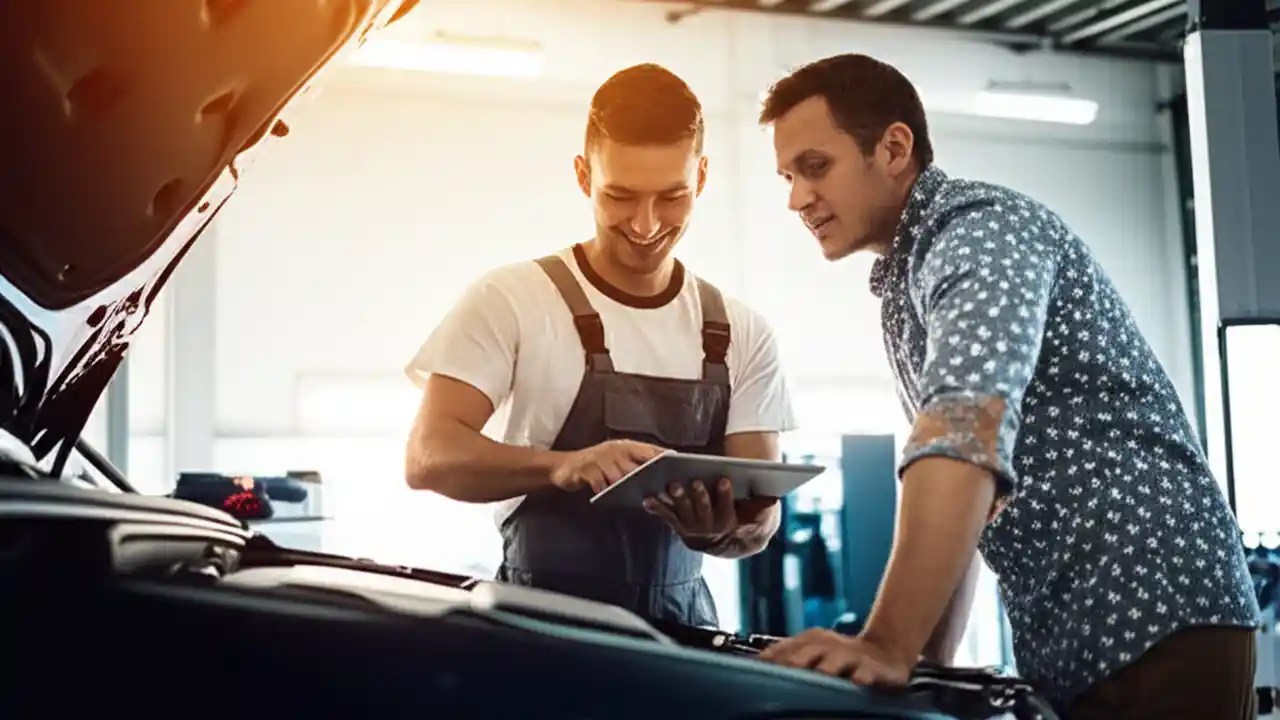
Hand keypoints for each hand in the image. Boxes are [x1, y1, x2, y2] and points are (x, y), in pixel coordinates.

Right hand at [549, 440, 664, 493]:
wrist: (564, 467)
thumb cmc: (597, 467)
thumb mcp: (616, 462)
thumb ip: (634, 468)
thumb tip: (661, 482)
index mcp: (626, 446)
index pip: (650, 450)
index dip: (665, 458)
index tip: (681, 468)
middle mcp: (615, 449)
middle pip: (637, 464)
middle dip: (651, 477)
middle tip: (664, 490)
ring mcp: (600, 457)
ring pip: (619, 474)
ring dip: (628, 487)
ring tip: (640, 497)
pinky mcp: (586, 468)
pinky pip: (599, 481)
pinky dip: (605, 490)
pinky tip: (609, 496)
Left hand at [642, 477, 777, 548]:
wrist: (728, 542)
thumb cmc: (746, 521)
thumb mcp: (761, 517)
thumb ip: (765, 508)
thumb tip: (771, 499)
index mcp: (729, 525)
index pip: (728, 510)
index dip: (725, 495)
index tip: (724, 479)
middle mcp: (709, 531)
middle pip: (703, 512)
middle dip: (699, 496)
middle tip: (694, 480)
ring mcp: (691, 529)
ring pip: (683, 514)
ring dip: (677, 500)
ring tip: (672, 485)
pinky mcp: (678, 526)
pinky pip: (667, 517)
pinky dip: (656, 508)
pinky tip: (647, 498)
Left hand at [757, 629, 913, 688]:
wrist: (886, 651)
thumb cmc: (841, 656)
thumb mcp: (816, 651)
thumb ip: (788, 658)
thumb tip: (753, 668)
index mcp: (810, 640)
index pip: (783, 650)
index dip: (770, 662)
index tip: (754, 673)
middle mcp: (827, 645)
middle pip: (805, 654)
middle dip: (793, 664)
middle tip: (780, 677)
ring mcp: (850, 655)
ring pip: (834, 662)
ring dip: (826, 668)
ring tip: (820, 675)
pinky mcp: (872, 668)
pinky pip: (865, 673)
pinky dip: (860, 676)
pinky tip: (856, 681)